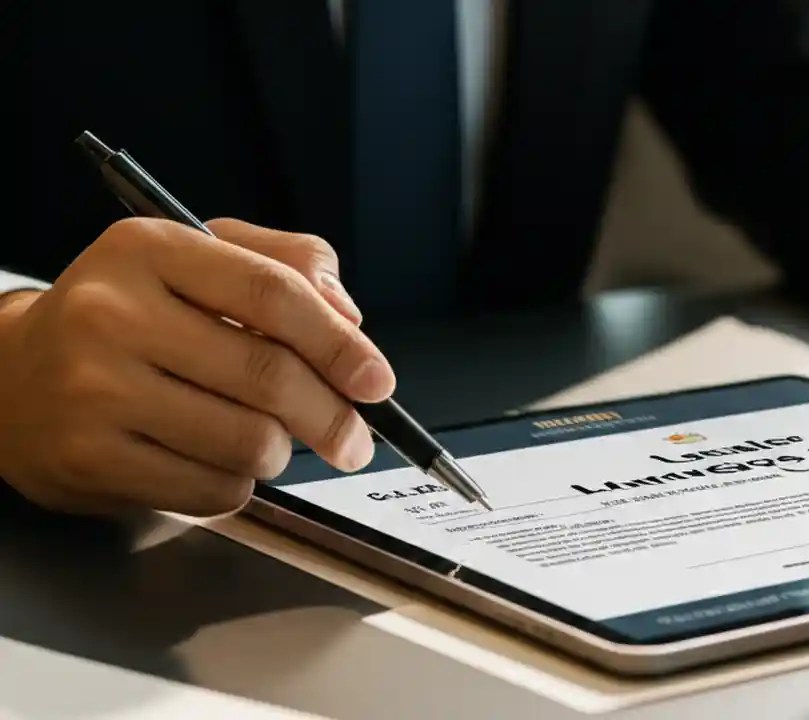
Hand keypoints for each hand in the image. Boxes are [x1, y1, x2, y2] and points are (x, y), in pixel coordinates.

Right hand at [0, 218, 392, 515]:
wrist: (11, 378)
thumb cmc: (127, 317)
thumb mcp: (197, 261)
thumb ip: (285, 266)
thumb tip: (349, 316)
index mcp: (150, 250)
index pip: (273, 294)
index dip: (340, 343)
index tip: (376, 380)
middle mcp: (113, 313)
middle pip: (268, 376)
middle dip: (333, 416)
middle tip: (354, 438)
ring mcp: (95, 390)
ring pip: (248, 441)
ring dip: (279, 449)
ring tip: (265, 437)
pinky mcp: (89, 458)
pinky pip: (212, 488)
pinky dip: (238, 483)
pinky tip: (215, 459)